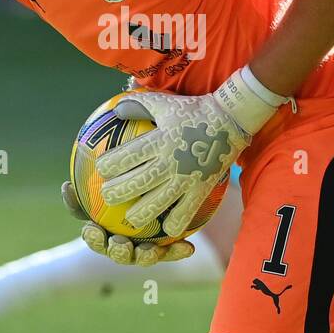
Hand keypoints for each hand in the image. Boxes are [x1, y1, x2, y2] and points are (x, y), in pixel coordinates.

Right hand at [61, 180, 194, 265]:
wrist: (159, 181)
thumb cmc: (125, 181)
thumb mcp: (107, 178)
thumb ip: (86, 183)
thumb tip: (65, 186)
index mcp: (104, 231)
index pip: (94, 237)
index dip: (92, 238)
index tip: (93, 230)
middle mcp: (122, 244)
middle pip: (117, 253)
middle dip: (117, 252)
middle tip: (120, 243)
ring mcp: (144, 249)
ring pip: (143, 257)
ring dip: (145, 256)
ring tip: (151, 250)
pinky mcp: (165, 248)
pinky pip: (170, 252)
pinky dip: (176, 251)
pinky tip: (188, 246)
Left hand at [95, 71, 283, 239]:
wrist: (231, 119)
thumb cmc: (193, 110)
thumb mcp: (164, 104)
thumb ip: (138, 105)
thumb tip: (115, 110)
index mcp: (159, 140)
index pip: (126, 157)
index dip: (109, 166)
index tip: (102, 169)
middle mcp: (169, 161)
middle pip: (135, 184)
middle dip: (115, 193)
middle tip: (108, 196)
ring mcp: (185, 178)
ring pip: (155, 204)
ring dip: (138, 214)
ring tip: (132, 217)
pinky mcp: (201, 189)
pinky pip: (185, 213)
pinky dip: (174, 223)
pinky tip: (166, 228)